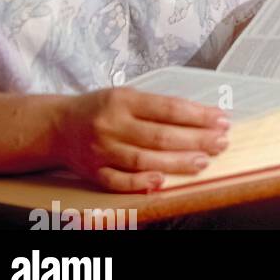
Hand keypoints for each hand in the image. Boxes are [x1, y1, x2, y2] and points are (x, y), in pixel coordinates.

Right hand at [49, 87, 230, 191]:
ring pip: (143, 160)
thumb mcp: (126, 95)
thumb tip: (199, 116)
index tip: (222, 119)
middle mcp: (112, 125)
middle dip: (195, 140)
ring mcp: (101, 150)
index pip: (168, 108)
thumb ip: (157, 106)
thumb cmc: (101, 108)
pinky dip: (139, 184)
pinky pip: (117, 181)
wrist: (57, 126)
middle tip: (220, 142)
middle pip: (159, 136)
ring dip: (176, 163)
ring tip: (202, 162)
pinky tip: (161, 183)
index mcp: (123, 100)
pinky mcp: (93, 172)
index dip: (197, 115)